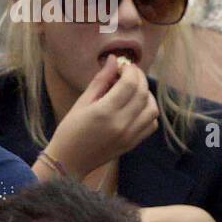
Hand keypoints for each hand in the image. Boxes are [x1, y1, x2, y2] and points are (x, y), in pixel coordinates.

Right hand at [46, 56, 159, 178]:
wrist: (69, 162)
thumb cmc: (70, 130)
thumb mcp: (82, 102)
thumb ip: (101, 80)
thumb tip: (114, 60)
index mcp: (105, 112)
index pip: (129, 83)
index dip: (129, 70)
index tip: (122, 65)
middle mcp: (121, 124)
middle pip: (143, 93)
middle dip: (139, 78)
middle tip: (129, 72)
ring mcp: (129, 136)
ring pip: (152, 109)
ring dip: (147, 94)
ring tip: (134, 89)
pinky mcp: (132, 144)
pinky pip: (151, 124)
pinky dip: (148, 111)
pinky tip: (137, 106)